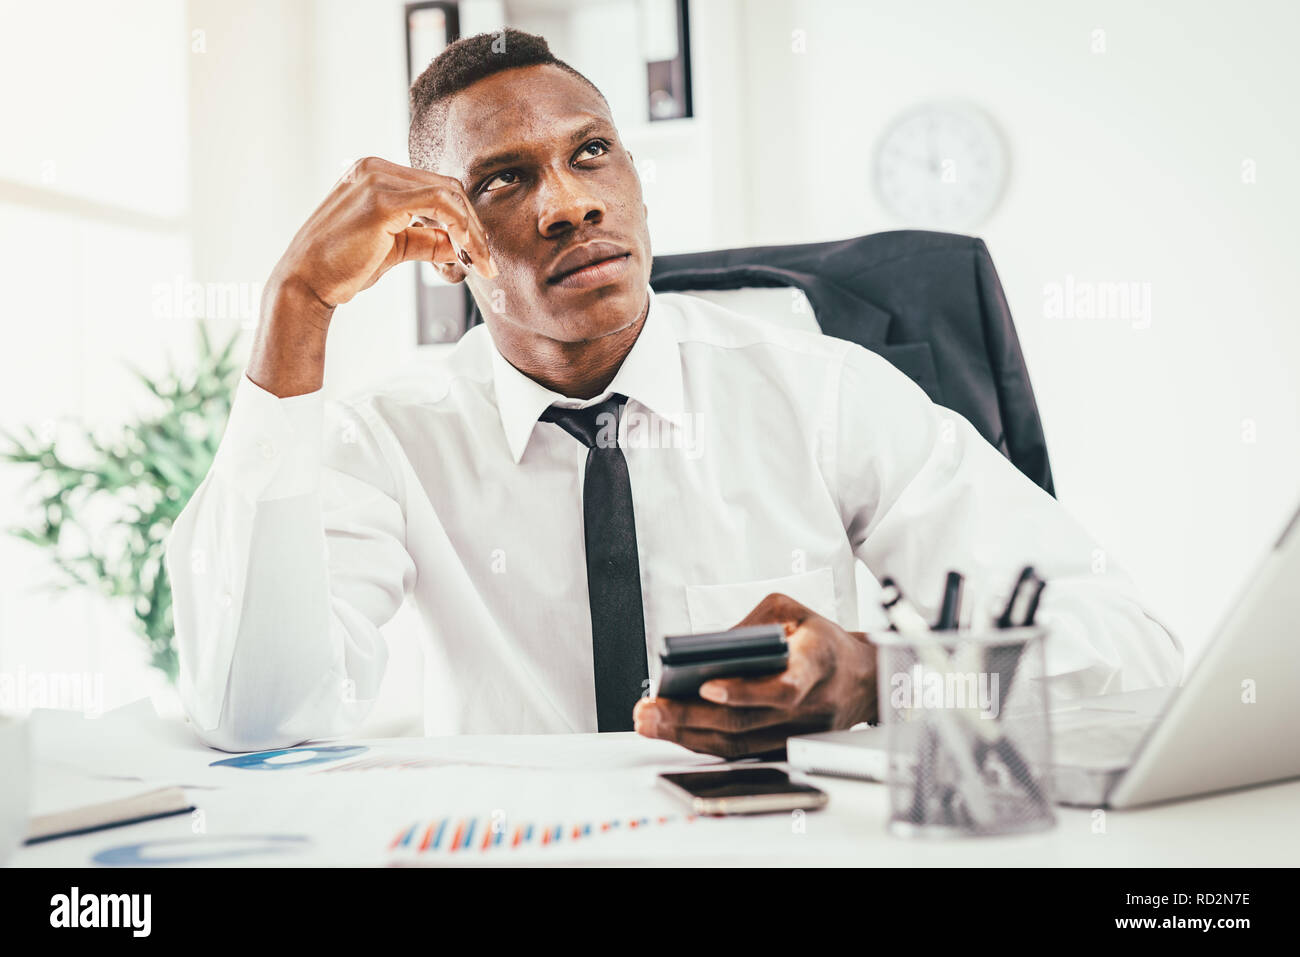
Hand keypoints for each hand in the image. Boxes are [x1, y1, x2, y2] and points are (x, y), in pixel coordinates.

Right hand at [249, 157, 497, 395]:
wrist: (307, 284)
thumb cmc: (343, 268)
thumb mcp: (394, 248)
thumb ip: (427, 240)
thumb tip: (461, 245)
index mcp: (375, 173)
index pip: (435, 187)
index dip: (463, 218)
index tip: (476, 251)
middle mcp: (375, 167)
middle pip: (447, 187)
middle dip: (473, 225)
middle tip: (485, 261)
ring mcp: (377, 179)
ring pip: (449, 194)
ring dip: (472, 231)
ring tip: (480, 263)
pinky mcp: (382, 200)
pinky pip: (440, 205)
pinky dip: (461, 229)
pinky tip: (466, 254)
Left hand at [633, 593, 877, 758]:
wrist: (864, 679)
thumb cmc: (821, 639)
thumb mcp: (791, 611)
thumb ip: (750, 625)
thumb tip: (705, 650)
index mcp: (816, 662)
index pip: (783, 687)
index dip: (745, 691)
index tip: (706, 686)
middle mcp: (809, 705)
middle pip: (745, 721)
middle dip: (690, 717)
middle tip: (649, 711)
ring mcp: (798, 733)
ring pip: (738, 743)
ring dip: (687, 735)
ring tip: (649, 721)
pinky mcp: (785, 747)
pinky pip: (740, 751)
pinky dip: (703, 743)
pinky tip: (672, 730)